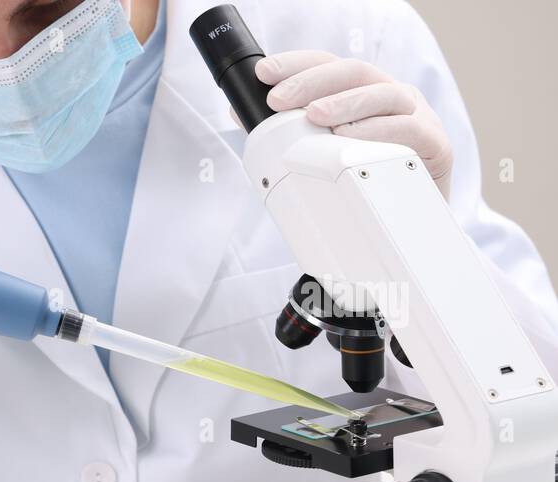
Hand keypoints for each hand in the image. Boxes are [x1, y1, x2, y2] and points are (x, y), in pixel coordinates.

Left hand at [256, 51, 453, 198]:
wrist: (413, 223)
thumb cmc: (365, 181)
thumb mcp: (326, 152)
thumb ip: (287, 131)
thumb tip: (240, 111)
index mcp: (364, 93)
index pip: (330, 66)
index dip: (297, 64)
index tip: (263, 73)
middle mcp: (392, 97)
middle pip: (354, 73)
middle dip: (312, 82)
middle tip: (278, 100)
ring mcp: (416, 116)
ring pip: (383, 95)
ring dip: (345, 102)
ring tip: (314, 116)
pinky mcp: (435, 144)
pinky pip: (408, 130)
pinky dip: (377, 131)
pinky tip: (351, 138)